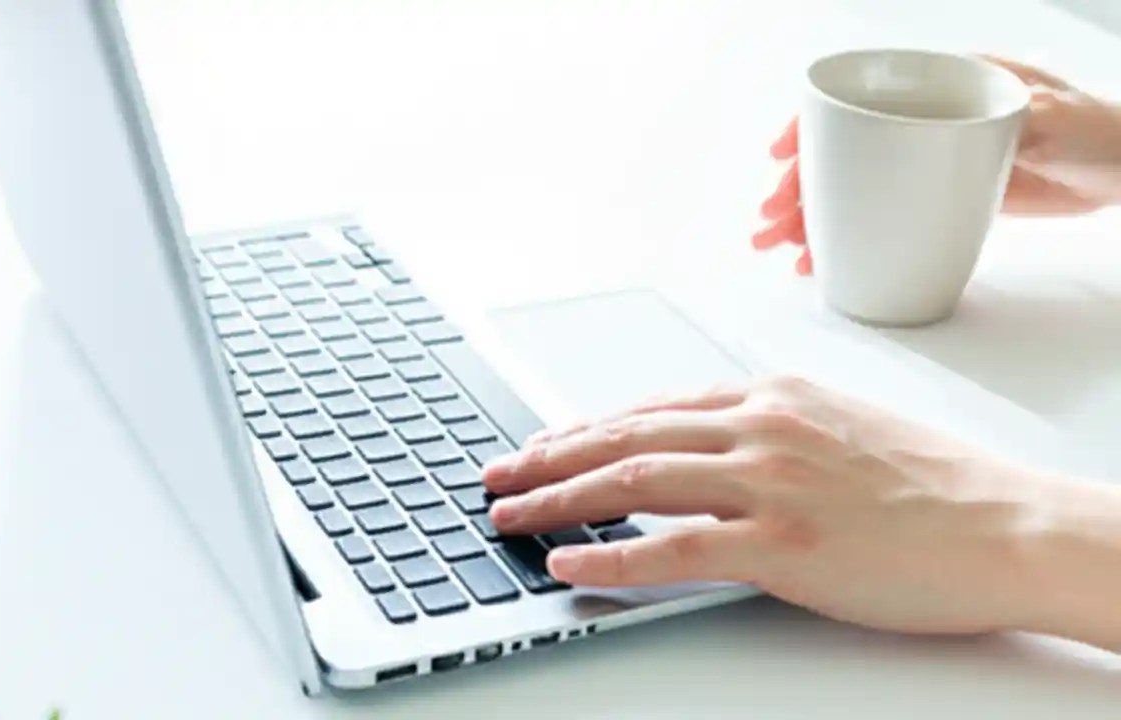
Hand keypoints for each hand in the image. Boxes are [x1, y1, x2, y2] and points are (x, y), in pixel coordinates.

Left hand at [483, 377, 1120, 642]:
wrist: (1008, 523)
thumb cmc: (938, 486)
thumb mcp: (845, 429)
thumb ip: (775, 431)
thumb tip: (716, 448)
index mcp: (774, 396)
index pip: (653, 407)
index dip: (587, 428)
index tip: (545, 445)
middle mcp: (760, 426)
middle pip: (625, 434)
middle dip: (550, 456)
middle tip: (499, 473)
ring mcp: (768, 480)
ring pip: (632, 478)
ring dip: (558, 499)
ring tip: (509, 515)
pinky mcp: (782, 542)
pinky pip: (672, 547)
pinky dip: (611, 554)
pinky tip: (569, 562)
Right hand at [754, 56, 1120, 275]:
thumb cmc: (1096, 130)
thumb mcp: (1057, 116)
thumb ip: (1019, 119)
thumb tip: (980, 129)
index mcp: (937, 84)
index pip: (854, 99)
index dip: (809, 127)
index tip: (781, 156)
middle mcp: (918, 122)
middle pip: (837, 153)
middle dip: (795, 189)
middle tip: (769, 225)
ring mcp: (920, 164)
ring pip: (847, 190)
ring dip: (807, 220)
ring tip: (780, 250)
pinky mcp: (930, 200)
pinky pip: (874, 220)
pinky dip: (844, 241)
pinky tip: (818, 262)